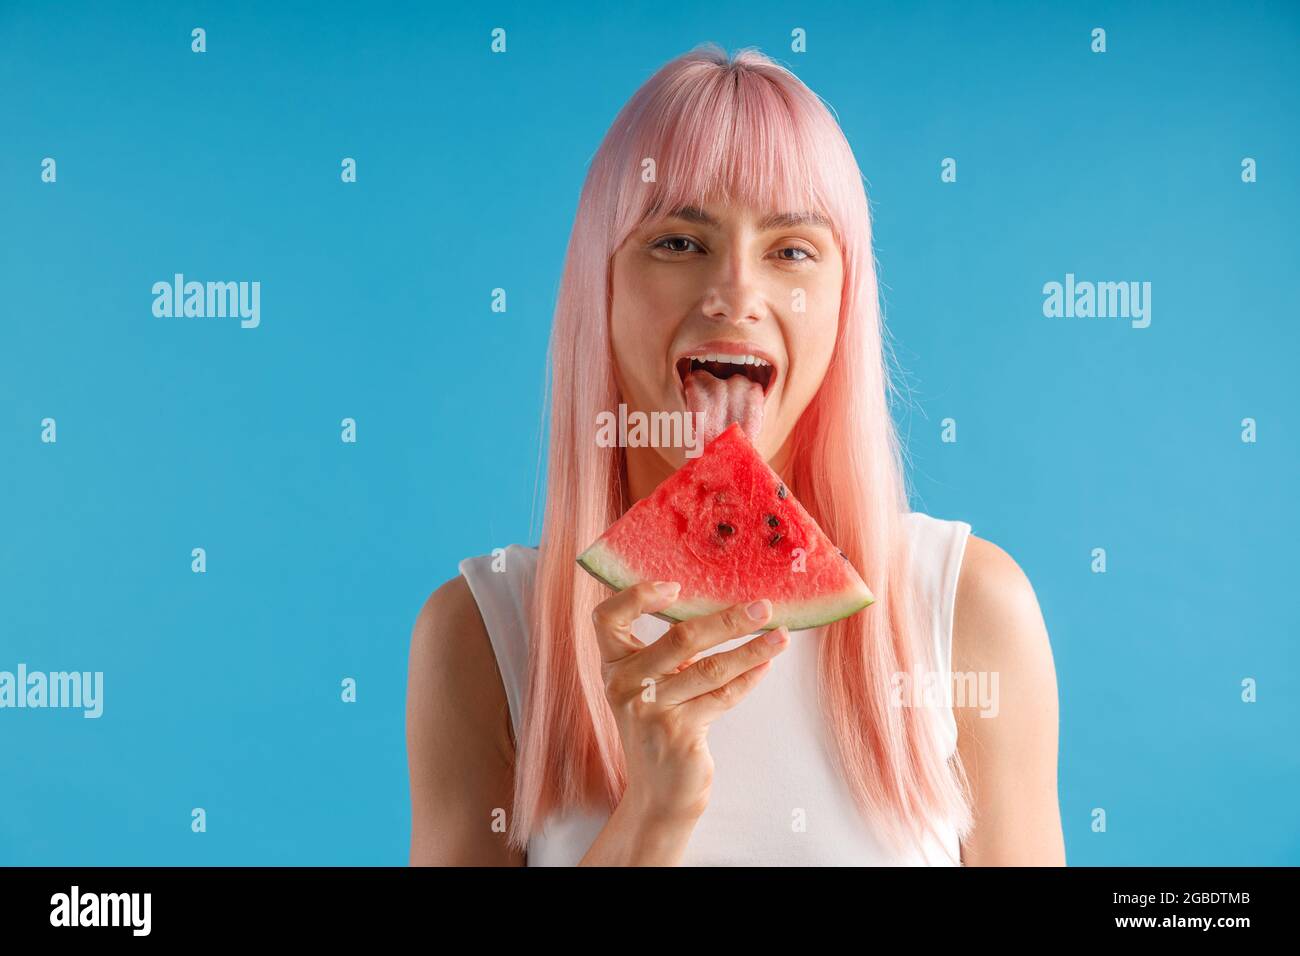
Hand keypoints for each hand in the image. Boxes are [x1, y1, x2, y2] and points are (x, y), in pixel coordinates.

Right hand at [590, 581, 789, 824]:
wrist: (659, 793)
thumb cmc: (660, 726)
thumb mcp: (650, 685)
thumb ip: (667, 650)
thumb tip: (725, 605)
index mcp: (614, 665)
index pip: (608, 618)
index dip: (637, 596)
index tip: (676, 586)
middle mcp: (625, 685)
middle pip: (680, 638)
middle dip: (729, 619)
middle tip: (764, 607)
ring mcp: (651, 711)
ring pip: (711, 668)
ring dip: (753, 649)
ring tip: (781, 635)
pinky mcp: (679, 733)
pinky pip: (724, 696)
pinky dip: (749, 678)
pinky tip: (767, 666)